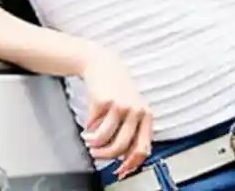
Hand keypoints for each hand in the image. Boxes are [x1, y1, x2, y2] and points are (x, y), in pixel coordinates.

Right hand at [80, 47, 153, 178]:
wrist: (104, 65)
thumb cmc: (118, 89)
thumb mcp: (131, 109)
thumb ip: (131, 132)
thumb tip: (125, 160)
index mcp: (147, 115)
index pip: (143, 147)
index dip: (130, 163)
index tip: (119, 170)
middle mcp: (136, 111)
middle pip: (122, 146)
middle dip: (106, 156)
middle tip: (97, 154)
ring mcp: (120, 106)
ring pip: (106, 139)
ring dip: (94, 145)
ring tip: (90, 141)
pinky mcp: (104, 102)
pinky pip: (93, 127)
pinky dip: (88, 132)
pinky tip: (87, 129)